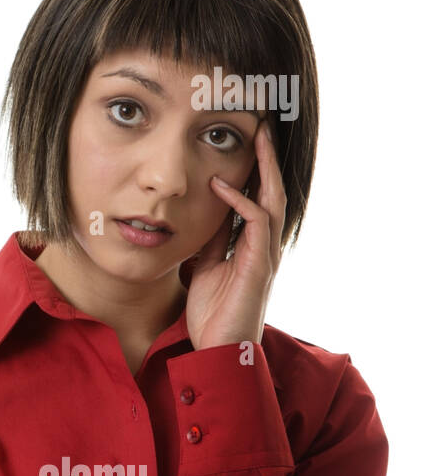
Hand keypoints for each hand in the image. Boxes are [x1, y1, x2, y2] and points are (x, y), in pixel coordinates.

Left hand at [184, 120, 286, 351]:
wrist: (218, 350)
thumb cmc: (212, 313)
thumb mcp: (203, 266)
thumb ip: (209, 241)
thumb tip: (202, 213)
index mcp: (252, 244)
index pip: (258, 197)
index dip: (254, 169)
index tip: (246, 140)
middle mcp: (264, 245)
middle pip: (273, 191)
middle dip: (268, 158)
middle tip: (263, 125)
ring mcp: (264, 255)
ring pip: (272, 201)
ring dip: (264, 168)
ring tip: (257, 137)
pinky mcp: (258, 266)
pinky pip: (255, 224)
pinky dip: (240, 202)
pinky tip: (220, 185)